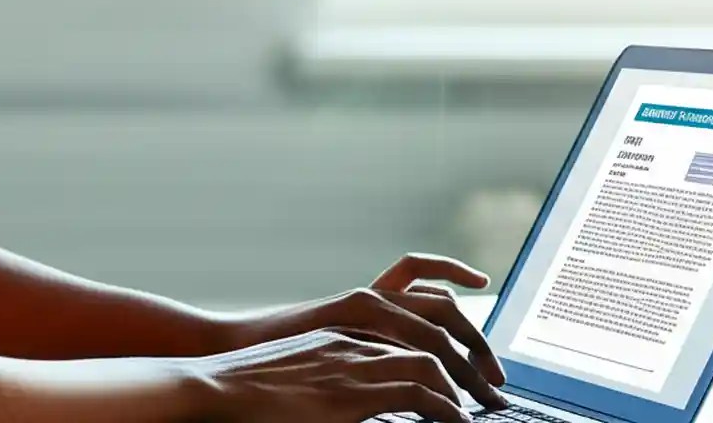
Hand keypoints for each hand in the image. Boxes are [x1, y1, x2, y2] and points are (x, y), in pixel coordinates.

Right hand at [191, 328, 473, 421]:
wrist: (215, 384)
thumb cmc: (255, 380)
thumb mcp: (310, 360)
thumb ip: (345, 363)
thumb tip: (372, 384)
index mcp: (350, 316)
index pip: (420, 301)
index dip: (455, 322)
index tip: (477, 347)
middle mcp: (356, 325)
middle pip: (436, 318)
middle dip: (474, 348)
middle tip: (497, 380)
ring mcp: (353, 352)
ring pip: (431, 353)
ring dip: (466, 379)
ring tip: (486, 404)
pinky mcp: (349, 388)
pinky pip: (414, 388)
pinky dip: (444, 406)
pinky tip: (458, 422)